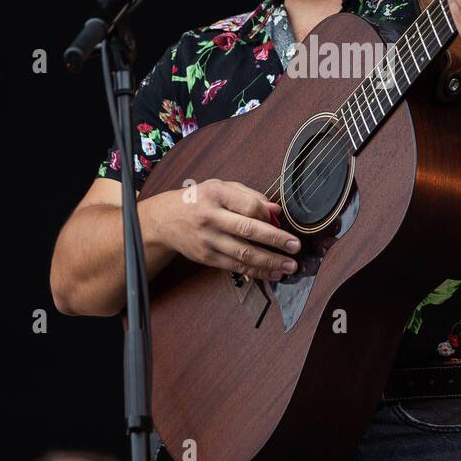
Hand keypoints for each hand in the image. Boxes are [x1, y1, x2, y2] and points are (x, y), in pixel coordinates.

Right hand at [158, 179, 301, 281]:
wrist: (166, 220)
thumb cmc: (199, 200)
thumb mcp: (221, 187)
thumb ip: (249, 196)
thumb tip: (276, 209)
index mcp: (216, 195)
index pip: (249, 206)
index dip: (268, 216)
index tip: (280, 221)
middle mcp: (211, 218)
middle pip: (247, 230)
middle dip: (275, 240)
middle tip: (295, 247)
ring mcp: (208, 240)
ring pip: (243, 253)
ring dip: (269, 262)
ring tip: (289, 266)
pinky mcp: (207, 258)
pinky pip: (235, 266)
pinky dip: (256, 271)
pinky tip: (272, 273)